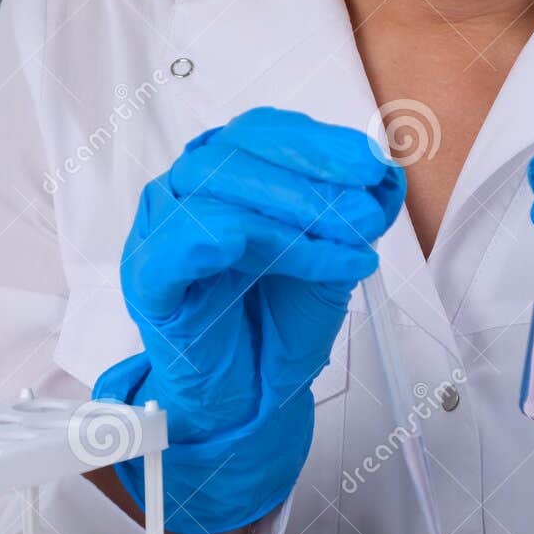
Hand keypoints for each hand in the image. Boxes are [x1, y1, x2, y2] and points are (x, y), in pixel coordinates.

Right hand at [94, 107, 404, 533]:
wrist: (247, 401)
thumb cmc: (275, 327)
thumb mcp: (332, 260)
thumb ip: (353, 213)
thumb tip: (387, 174)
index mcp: (220, 178)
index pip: (258, 133)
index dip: (316, 142)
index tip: (370, 163)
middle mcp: (182, 195)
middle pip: (234, 153)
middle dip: (311, 176)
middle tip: (364, 211)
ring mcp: (158, 234)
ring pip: (214, 190)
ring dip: (293, 213)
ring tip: (349, 245)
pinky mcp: (147, 279)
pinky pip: (184, 242)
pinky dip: (245, 241)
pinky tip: (293, 257)